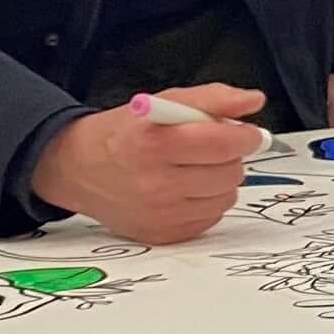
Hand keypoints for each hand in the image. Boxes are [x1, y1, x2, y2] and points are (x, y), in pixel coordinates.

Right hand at [30, 86, 264, 245]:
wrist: (80, 168)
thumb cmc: (124, 133)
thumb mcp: (163, 102)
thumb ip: (213, 99)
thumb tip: (253, 101)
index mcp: (155, 142)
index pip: (223, 142)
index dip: (245, 136)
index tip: (247, 133)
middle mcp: (156, 182)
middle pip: (229, 172)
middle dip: (230, 156)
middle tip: (212, 148)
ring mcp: (160, 213)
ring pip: (225, 197)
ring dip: (221, 180)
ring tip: (195, 168)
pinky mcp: (163, 234)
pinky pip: (211, 218)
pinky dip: (208, 202)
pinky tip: (187, 189)